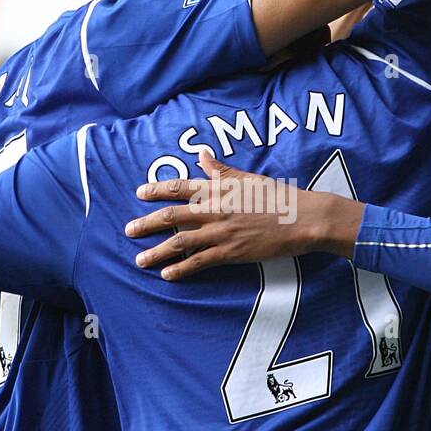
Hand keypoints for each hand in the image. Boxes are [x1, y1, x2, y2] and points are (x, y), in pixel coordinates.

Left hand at [124, 152, 363, 279]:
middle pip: (172, 216)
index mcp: (218, 188)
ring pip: (180, 241)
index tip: (139, 192)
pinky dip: (181, 269)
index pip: (179, 187)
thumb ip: (221, 170)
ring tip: (140, 260)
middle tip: (128, 230)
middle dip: (147, 223)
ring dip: (157, 252)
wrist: (302, 218)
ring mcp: (221, 232)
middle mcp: (215, 209)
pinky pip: (199, 262)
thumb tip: (202, 155)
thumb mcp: (248, 178)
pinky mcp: (230, 252)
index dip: (156, 189)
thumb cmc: (278, 197)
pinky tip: (167, 275)